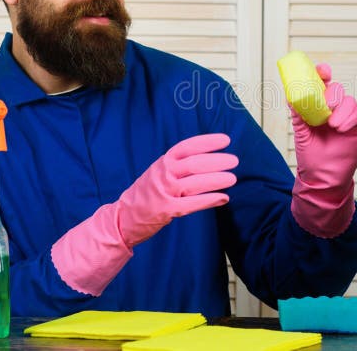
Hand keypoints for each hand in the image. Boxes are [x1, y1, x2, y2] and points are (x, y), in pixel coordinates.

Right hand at [117, 133, 237, 246]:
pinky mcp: (166, 210)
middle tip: (234, 161)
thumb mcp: (159, 171)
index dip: (207, 142)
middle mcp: (163, 174)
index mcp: (163, 162)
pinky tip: (223, 198)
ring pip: (195, 182)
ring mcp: (164, 192)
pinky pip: (192, 203)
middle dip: (217, 161)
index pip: (187, 146)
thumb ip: (179, 164)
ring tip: (232, 178)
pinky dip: (210, 200)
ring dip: (217, 179)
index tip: (225, 140)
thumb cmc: (147, 192)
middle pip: (194, 163)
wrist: (123, 217)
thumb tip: (210, 158)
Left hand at [291, 63, 356, 237]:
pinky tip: (342, 128)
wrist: (323, 177)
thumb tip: (290, 96)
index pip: (322, 83)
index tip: (322, 70)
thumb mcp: (301, 132)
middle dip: (332, 94)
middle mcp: (334, 107)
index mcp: (318, 105)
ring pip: (349, 100)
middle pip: (337, 89)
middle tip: (327, 106)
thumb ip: (298, 114)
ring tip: (333, 126)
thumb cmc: (311, 155)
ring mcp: (348, 115)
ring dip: (342, 110)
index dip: (322, 73)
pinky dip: (352, 117)